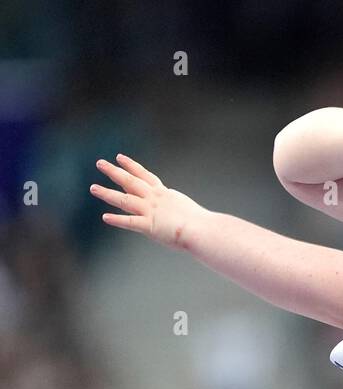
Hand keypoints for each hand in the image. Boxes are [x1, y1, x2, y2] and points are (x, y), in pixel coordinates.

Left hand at [90, 154, 204, 248]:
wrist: (202, 230)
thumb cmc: (201, 225)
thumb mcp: (186, 211)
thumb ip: (177, 209)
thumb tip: (178, 212)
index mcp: (164, 194)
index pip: (144, 175)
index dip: (131, 165)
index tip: (120, 157)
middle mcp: (154, 199)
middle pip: (130, 181)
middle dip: (114, 171)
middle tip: (99, 163)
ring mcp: (151, 211)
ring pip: (124, 200)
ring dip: (107, 193)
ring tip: (93, 188)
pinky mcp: (150, 226)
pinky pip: (130, 222)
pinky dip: (117, 220)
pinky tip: (105, 217)